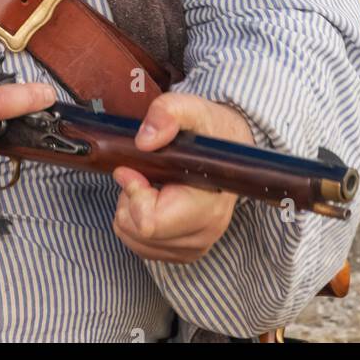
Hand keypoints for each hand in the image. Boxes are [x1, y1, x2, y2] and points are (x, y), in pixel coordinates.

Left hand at [112, 93, 254, 264]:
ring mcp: (196, 246)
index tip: (133, 168)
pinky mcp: (185, 250)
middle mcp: (205, 232)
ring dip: (132, 212)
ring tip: (150, 185)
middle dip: (130, 200)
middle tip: (143, 174)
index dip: (133, 192)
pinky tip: (152, 200)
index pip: (149, 223)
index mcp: (207, 206)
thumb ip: (166, 114)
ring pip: (136, 242)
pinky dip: (137, 224)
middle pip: (139, 234)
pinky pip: (142, 246)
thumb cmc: (208, 130)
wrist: (229, 146)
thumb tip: (144, 141)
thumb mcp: (188, 108)